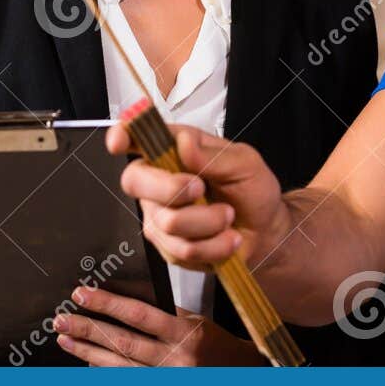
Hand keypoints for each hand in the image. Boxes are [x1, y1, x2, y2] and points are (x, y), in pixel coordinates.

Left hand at [52, 287, 264, 366]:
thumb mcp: (196, 321)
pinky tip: (87, 363)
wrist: (240, 376)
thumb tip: (124, 299)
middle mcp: (175, 360)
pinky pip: (128, 383)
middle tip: (61, 319)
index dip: (108, 304)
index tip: (82, 293)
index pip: (139, 315)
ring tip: (65, 339)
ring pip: (120, 366)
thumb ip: (165, 313)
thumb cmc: (216, 345)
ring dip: (89, 352)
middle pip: (123, 343)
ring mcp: (167, 381)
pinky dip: (106, 373)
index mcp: (185, 334)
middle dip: (89, 330)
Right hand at [107, 122, 290, 270]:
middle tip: (201, 189)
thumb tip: (184, 142)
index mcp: (174, 150)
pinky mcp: (168, 246)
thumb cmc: (252, 190)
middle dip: (172, 188)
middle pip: (135, 180)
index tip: (119, 141)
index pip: (137, 137)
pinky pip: (181, 250)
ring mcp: (159, 214)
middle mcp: (159, 180)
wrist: (265, 231)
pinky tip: (226, 238)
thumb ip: (213, 155)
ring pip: (167, 222)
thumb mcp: (244, 163)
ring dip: (209, 222)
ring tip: (228, 217)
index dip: (122, 136)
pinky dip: (213, 245)